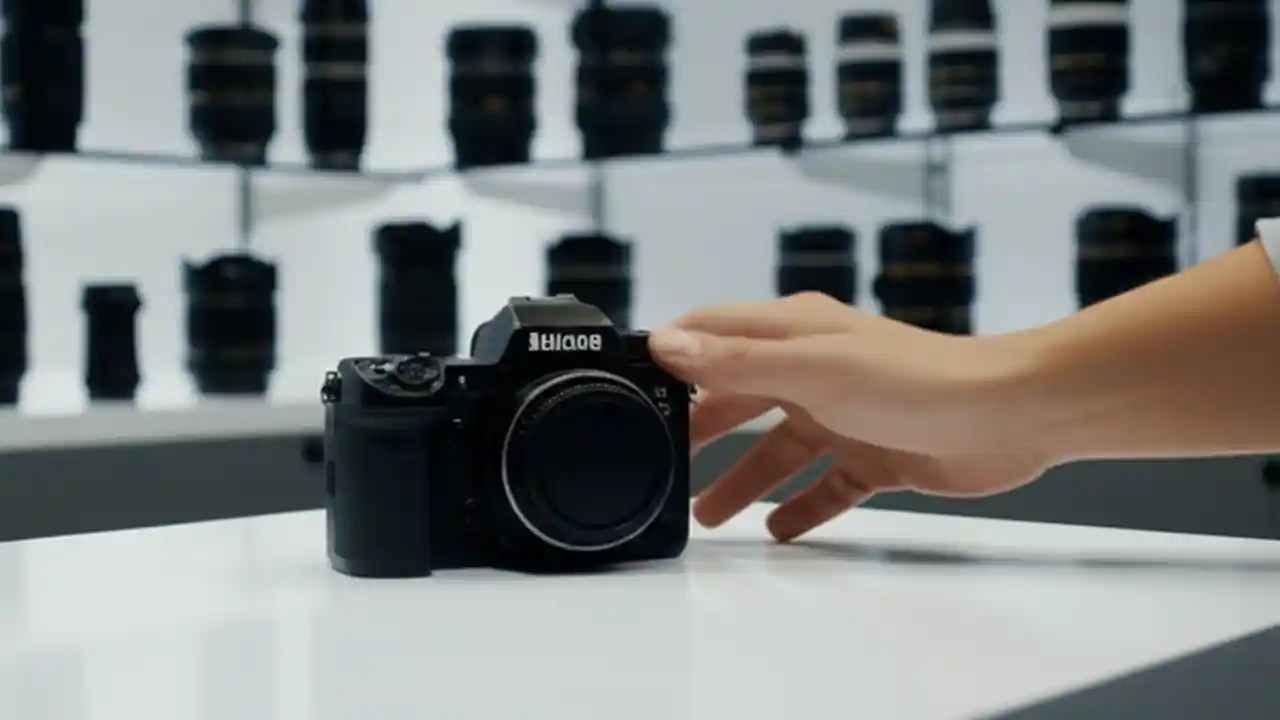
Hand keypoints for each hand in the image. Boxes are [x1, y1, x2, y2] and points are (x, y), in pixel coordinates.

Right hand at [648, 293, 1053, 541]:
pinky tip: (781, 528)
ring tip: (709, 515)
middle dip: (701, 432)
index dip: (673, 357)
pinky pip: (826, 485)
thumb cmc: (919, 379)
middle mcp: (815, 370)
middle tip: (663, 463)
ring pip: (778, 450)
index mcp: (794, 334)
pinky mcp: (876, 456)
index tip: (633, 386)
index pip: (713, 334)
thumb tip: (665, 345)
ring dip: (744, 481)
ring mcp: (845, 415)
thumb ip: (736, 364)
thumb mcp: (812, 371)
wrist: (1011, 417)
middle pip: (739, 400)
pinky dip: (802, 506)